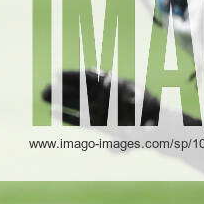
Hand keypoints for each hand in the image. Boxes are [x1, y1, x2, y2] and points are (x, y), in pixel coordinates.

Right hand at [42, 70, 159, 125]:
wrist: (159, 128)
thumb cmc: (148, 108)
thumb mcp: (138, 94)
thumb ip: (122, 88)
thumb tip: (108, 80)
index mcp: (110, 84)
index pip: (86, 77)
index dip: (71, 75)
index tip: (57, 74)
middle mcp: (102, 97)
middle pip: (77, 90)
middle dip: (60, 89)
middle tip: (44, 90)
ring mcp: (100, 111)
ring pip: (76, 103)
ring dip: (60, 100)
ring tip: (43, 96)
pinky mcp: (100, 126)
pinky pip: (80, 120)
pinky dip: (68, 116)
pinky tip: (54, 113)